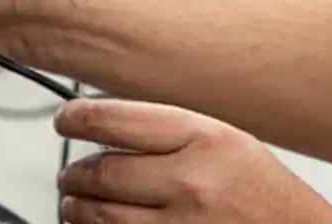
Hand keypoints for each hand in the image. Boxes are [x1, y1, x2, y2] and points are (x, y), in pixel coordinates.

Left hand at [56, 99, 331, 223]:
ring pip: (96, 215)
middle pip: (98, 172)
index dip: (75, 117)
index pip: (112, 119)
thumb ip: (168, 133)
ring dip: (74, 208)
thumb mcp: (226, 142)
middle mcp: (191, 184)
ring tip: (75, 202)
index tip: (65, 119)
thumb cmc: (265, 196)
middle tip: (69, 174)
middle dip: (73, 174)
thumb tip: (102, 125)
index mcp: (204, 140)